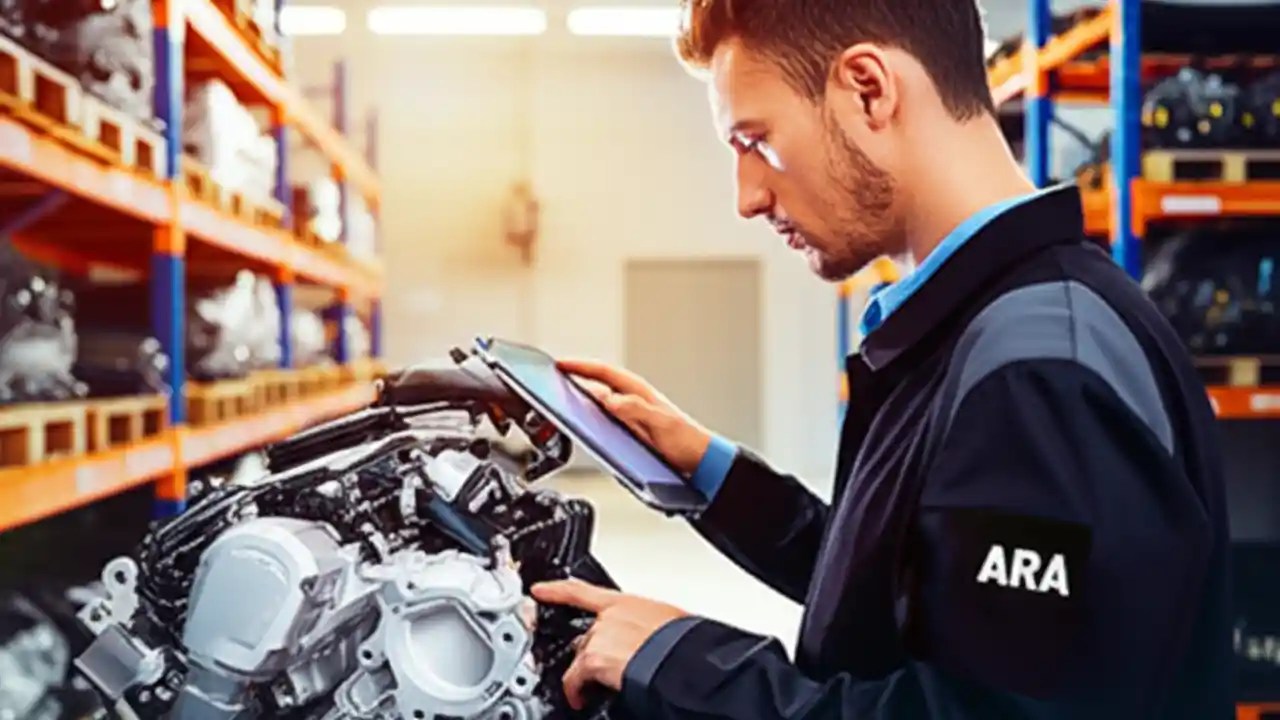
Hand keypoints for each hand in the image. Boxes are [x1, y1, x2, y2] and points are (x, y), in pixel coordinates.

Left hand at [531, 578, 689, 709]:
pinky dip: (575, 691)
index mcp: (628, 603)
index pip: (584, 592)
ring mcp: (599, 637)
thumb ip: (650, 626)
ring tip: (595, 688)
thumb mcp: (669, 623)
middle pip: (586, 635)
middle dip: (592, 653)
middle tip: (604, 670)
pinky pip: (574, 679)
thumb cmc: (685, 643)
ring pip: (581, 657)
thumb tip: (657, 638)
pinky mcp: (594, 659)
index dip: (557, 590)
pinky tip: (580, 699)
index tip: (538, 590)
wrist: (685, 661)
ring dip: (586, 672)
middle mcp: (609, 617)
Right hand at [557, 358, 712, 474]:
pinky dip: (593, 418)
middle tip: (556, 378)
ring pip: (601, 402)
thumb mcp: (661, 424)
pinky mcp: (632, 432)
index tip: (560, 365)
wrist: (701, 464)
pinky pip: (606, 420)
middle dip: (577, 377)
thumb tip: (608, 398)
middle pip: (599, 383)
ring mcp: (632, 416)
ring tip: (564, 398)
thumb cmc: (688, 442)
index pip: (605, 373)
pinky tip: (586, 425)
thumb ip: (635, 410)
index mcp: (640, 393)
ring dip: (583, 397)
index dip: (581, 367)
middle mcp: (634, 401)